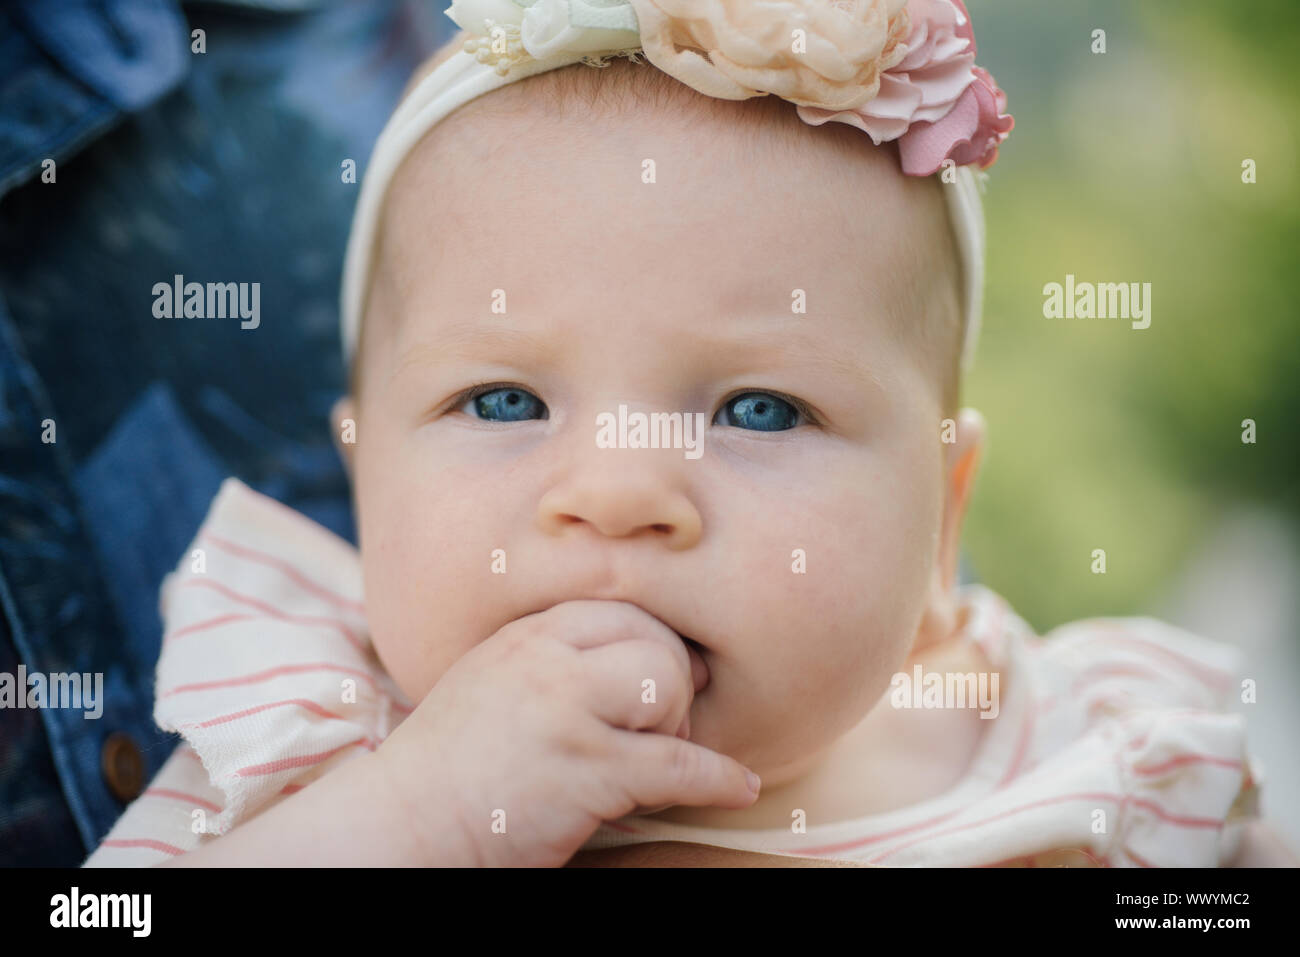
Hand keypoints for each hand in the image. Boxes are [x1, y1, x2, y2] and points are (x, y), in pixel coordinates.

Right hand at [373, 600, 759, 865]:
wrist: (402, 824)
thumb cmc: (451, 763)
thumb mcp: (494, 679)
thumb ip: (557, 658)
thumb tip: (652, 656)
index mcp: (527, 633)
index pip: (623, 610)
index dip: (655, 646)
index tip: (662, 681)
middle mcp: (546, 659)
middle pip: (655, 643)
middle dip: (673, 689)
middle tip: (656, 732)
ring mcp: (565, 711)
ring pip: (667, 688)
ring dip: (677, 730)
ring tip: (652, 762)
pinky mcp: (584, 769)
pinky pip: (675, 764)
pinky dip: (717, 778)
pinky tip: (736, 786)